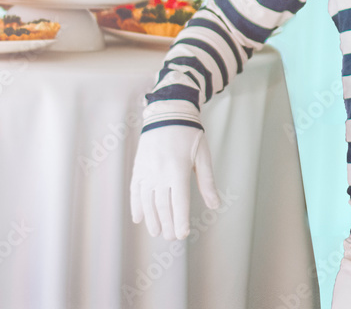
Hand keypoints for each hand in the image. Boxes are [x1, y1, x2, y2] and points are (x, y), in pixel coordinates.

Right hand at [129, 125, 220, 239]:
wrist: (168, 112)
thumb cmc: (189, 134)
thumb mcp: (202, 156)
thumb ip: (207, 182)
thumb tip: (215, 205)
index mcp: (178, 170)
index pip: (178, 202)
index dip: (180, 221)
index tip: (182, 235)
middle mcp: (160, 172)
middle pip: (162, 205)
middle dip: (167, 224)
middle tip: (171, 238)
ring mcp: (146, 170)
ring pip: (147, 201)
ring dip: (152, 219)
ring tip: (157, 232)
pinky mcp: (138, 167)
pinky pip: (135, 190)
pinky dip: (136, 205)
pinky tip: (139, 218)